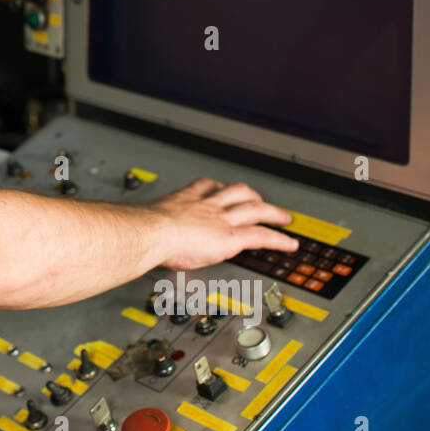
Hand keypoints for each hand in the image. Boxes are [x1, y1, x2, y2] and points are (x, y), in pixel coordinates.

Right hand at [147, 177, 298, 271]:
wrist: (150, 232)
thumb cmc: (143, 230)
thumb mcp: (146, 222)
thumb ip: (150, 227)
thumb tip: (140, 240)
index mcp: (183, 200)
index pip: (205, 187)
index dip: (216, 187)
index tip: (220, 188)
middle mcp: (206, 206)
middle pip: (236, 192)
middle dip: (251, 195)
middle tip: (260, 199)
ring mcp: (220, 219)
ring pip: (253, 209)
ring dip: (271, 212)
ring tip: (283, 217)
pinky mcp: (230, 237)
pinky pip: (260, 236)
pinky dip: (278, 239)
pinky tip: (289, 244)